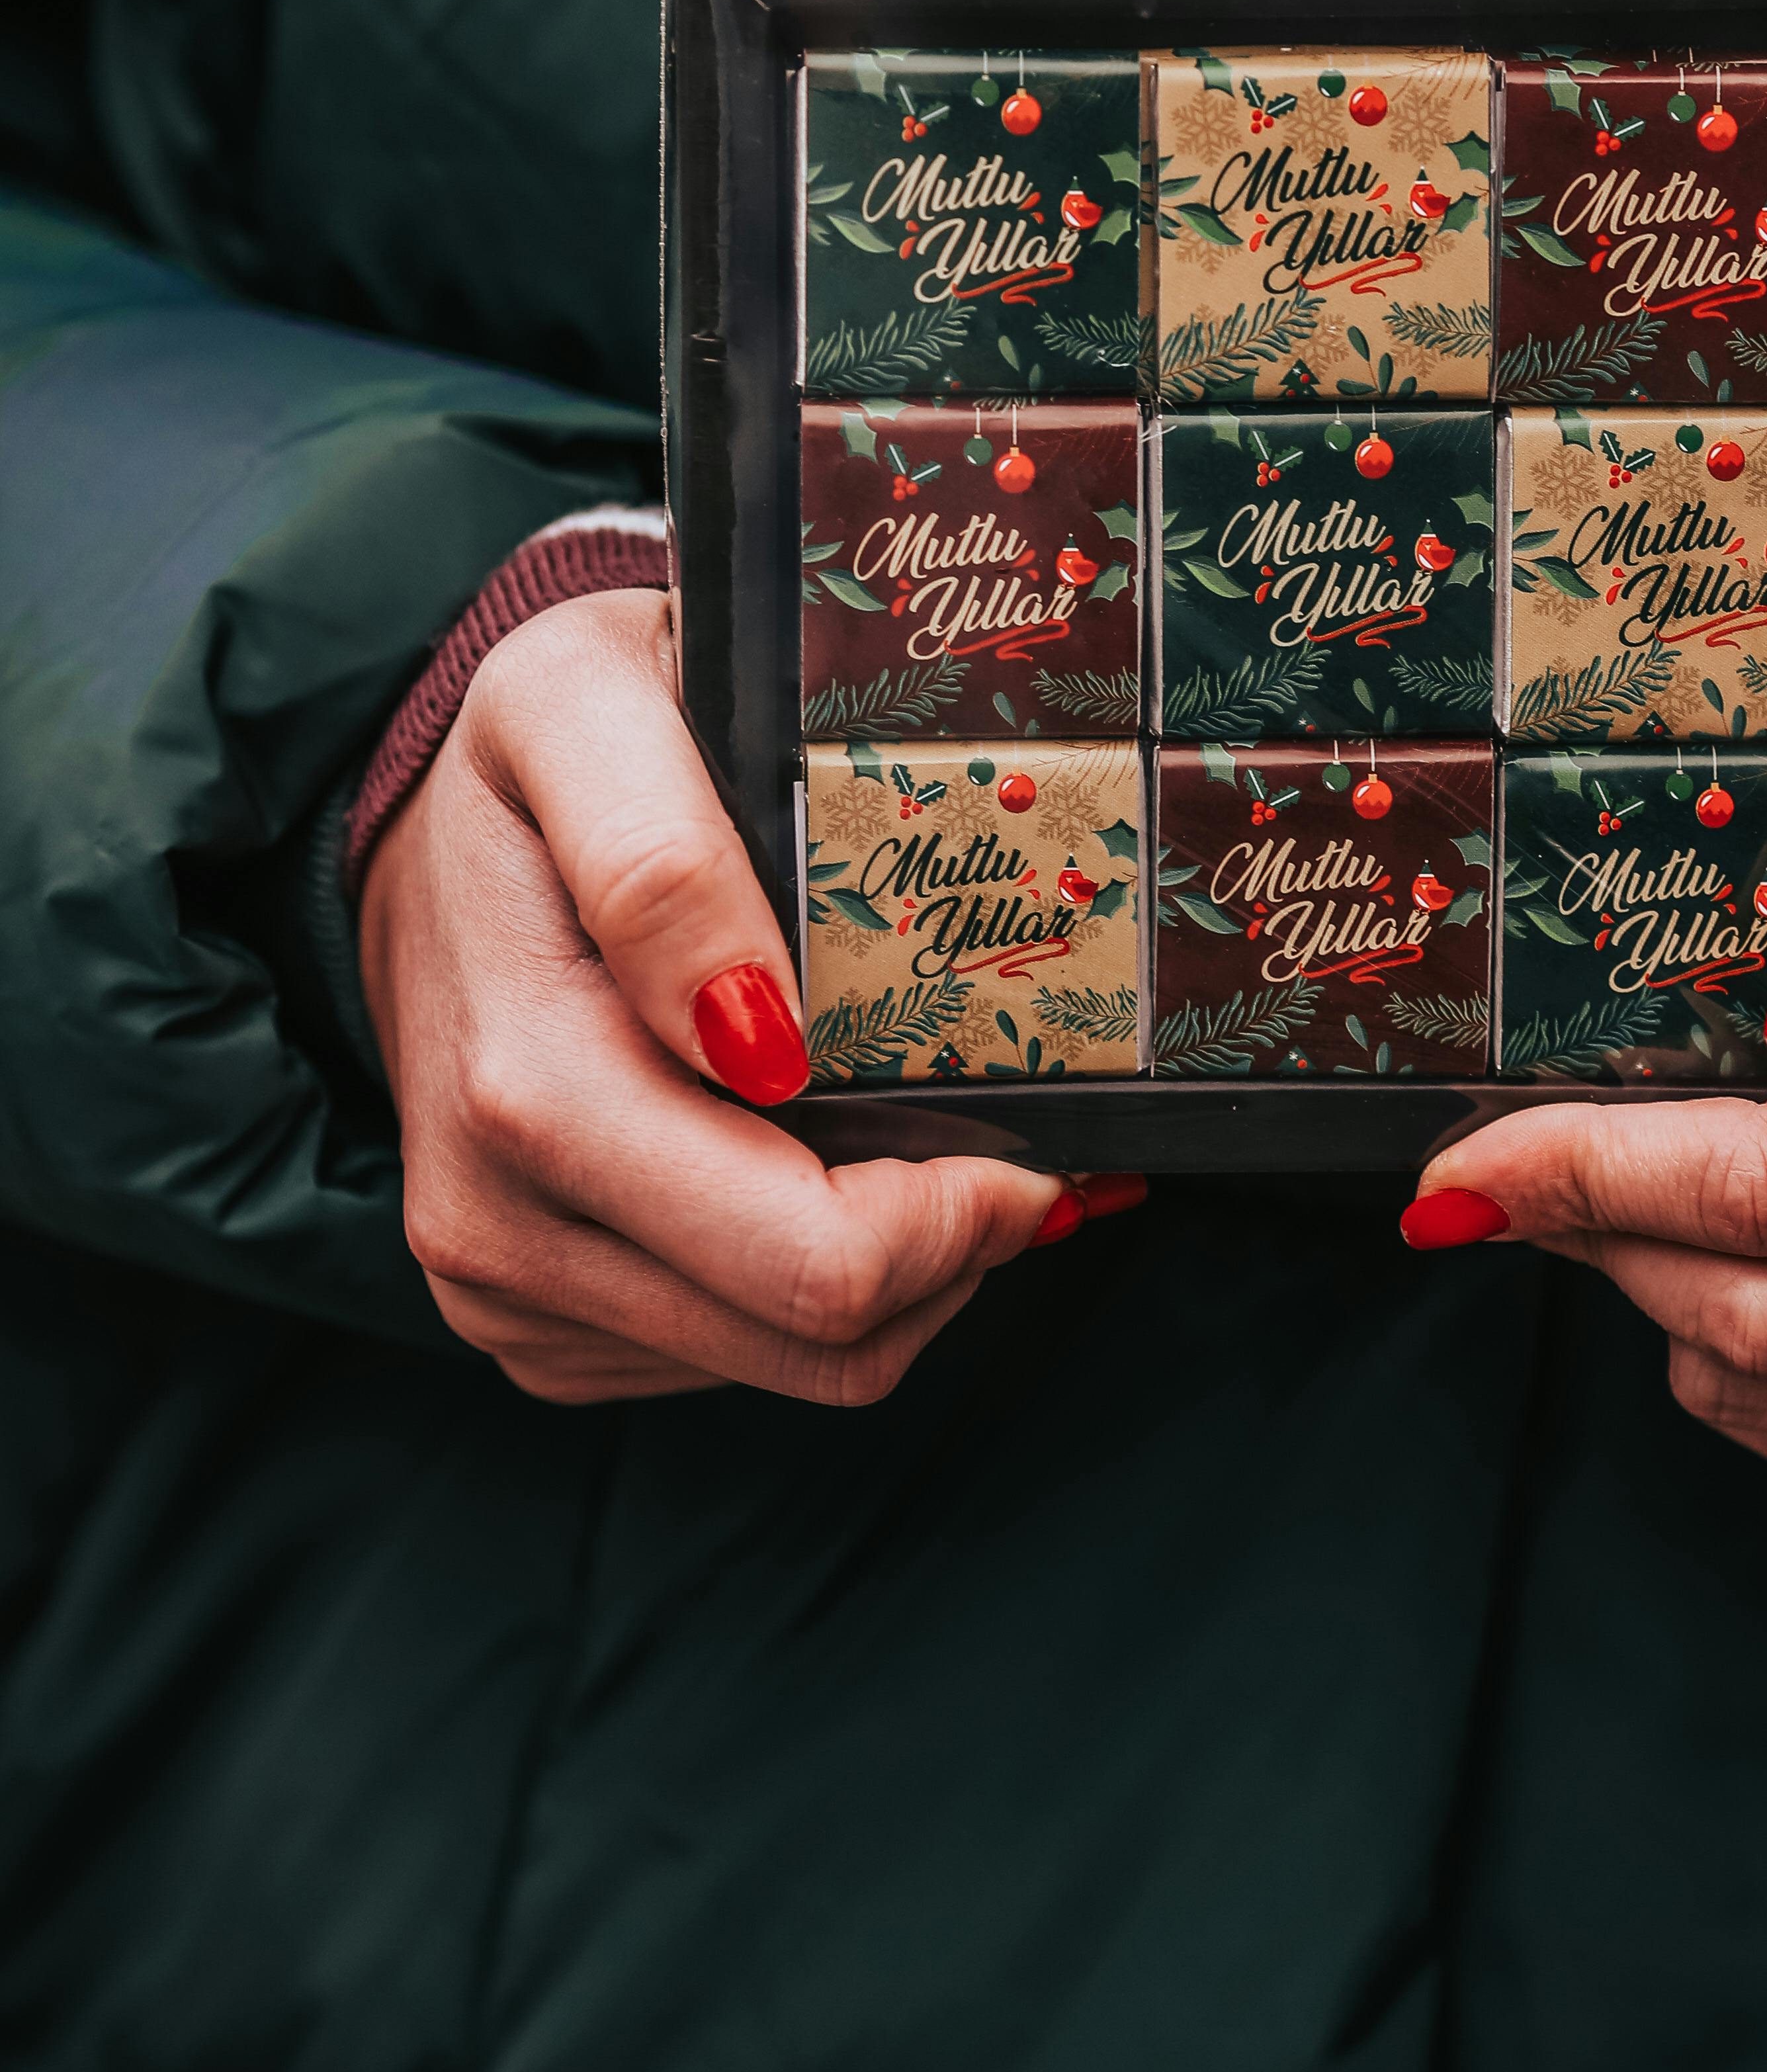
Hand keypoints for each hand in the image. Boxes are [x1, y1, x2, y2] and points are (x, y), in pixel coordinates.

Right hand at [361, 589, 1105, 1404]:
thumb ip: (656, 853)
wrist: (422, 846)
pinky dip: (819, 1286)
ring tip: (941, 1142)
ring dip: (903, 1273)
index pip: (808, 1253)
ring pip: (796, 1366)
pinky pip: (734, 1362)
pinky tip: (842, 1171)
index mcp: (524, 1083)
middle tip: (1027, 1142)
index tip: (1039, 1120)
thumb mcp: (576, 705)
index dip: (967, 1202)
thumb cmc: (530, 758)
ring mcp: (504, 1289)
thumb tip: (759, 1034)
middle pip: (819, 1334)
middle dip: (955, 1245)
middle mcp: (493, 1216)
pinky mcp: (532, 1326)